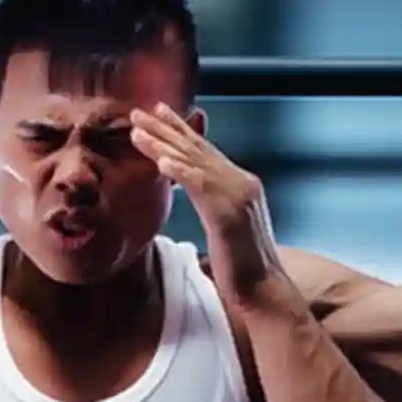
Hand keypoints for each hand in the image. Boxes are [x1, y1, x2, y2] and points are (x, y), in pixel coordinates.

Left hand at [131, 103, 279, 297]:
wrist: (263, 292)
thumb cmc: (242, 268)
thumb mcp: (224, 228)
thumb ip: (211, 204)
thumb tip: (195, 193)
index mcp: (241, 185)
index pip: (206, 152)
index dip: (181, 131)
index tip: (159, 114)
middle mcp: (242, 183)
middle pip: (198, 149)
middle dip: (167, 128)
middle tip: (140, 110)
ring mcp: (238, 196)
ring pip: (195, 162)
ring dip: (163, 144)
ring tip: (137, 129)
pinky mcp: (229, 214)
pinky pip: (200, 186)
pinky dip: (180, 170)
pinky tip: (160, 159)